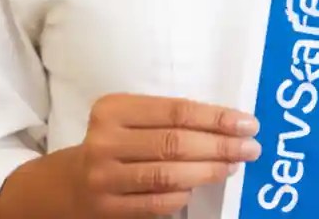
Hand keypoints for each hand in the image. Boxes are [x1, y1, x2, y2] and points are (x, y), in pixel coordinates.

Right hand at [71, 93, 261, 216]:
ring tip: (232, 166)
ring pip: (167, 175)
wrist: (68, 184)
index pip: (175, 112)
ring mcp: (104, 178)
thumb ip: (168, 118)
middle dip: (219, 146)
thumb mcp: (130, 119)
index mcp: (113, 110)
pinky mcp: (108, 209)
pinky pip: (157, 203)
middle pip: (174, 143)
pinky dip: (183, 196)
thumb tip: (228, 125)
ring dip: (208, 172)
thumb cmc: (114, 143)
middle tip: (250, 148)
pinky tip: (199, 188)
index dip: (215, 118)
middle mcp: (105, 142)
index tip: (247, 124)